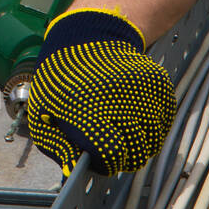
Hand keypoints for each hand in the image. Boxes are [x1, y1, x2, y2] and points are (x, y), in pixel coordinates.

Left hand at [26, 8, 175, 175]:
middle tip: (112, 144)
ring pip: (154, 139)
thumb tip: (73, 169)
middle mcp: (119, 98)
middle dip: (124, 155)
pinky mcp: (158, 83)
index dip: (106, 162)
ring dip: (141, 143)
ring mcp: (142, 89)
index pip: (112, 153)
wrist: (85, 39)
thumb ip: (59, 145)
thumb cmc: (60, 81)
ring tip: (122, 130)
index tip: (100, 157)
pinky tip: (135, 117)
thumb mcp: (43, 113)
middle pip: (137, 152)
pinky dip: (154, 126)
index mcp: (87, 108)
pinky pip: (165, 121)